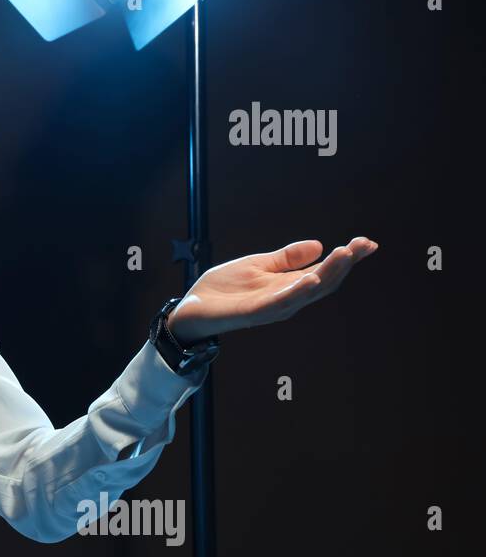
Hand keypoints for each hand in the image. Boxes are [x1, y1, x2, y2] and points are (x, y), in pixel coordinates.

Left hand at [166, 237, 378, 343]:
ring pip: (307, 292)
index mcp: (288, 286)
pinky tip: (309, 279)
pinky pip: (278, 303)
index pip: (324, 272)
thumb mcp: (258, 265)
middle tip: (361, 246)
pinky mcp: (253, 313)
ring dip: (327, 273)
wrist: (191, 307)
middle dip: (344, 264)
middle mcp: (286, 299)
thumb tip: (318, 245)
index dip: (346, 259)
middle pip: (323, 283)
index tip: (366, 243)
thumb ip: (286, 258)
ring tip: (344, 255)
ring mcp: (271, 308)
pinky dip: (295, 292)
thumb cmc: (223, 289)